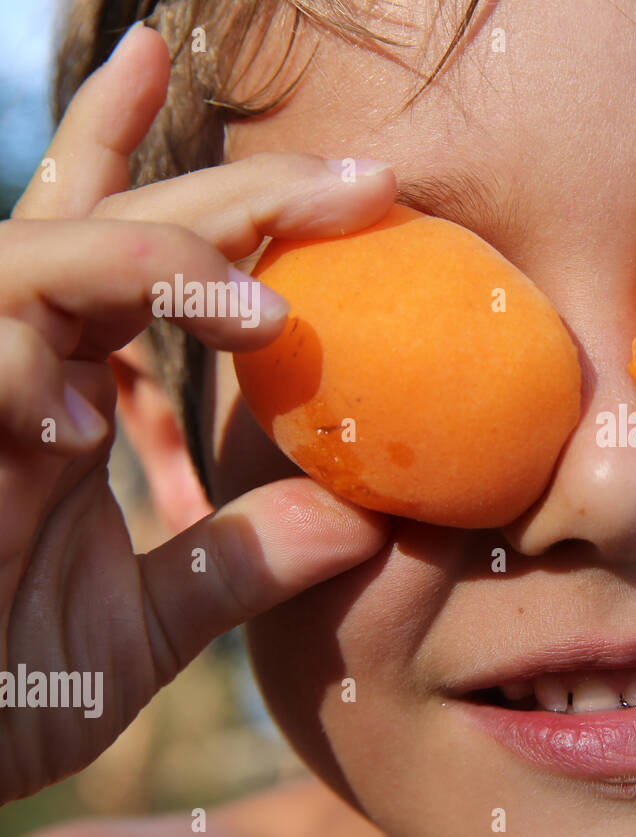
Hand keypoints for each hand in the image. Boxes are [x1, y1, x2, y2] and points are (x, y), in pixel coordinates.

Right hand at [0, 24, 395, 802]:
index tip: (356, 180)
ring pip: (38, 255)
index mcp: (63, 392)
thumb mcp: (145, 626)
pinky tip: (80, 422)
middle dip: (241, 193)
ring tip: (262, 317)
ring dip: (154, 260)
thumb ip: (241, 562)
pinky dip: (34, 351)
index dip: (218, 196)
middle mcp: (11, 367)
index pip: (131, 254)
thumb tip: (364, 519)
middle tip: (366, 178)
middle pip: (117, 224)